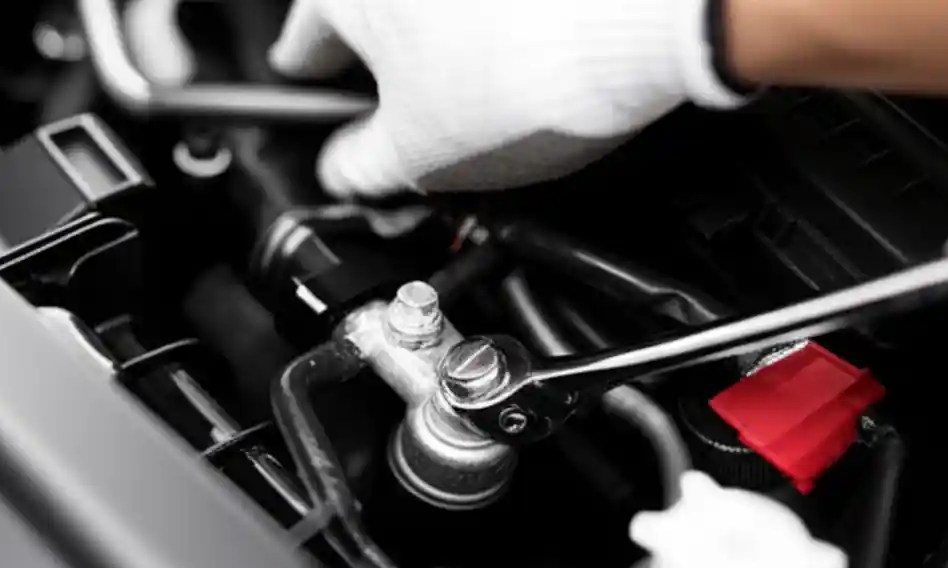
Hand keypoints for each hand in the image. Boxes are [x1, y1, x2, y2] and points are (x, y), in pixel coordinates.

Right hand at [269, 0, 745, 197]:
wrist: (644, 20)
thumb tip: (346, 172)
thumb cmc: (532, 72)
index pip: (303, 49)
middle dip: (389, 79)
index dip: (308, 92)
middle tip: (414, 132)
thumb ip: (362, 167)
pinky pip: (498, 7)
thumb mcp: (420, 157)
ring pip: (439, 12)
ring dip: (449, 52)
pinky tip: (534, 70)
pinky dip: (505, 30)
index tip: (312, 101)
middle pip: (375, 25)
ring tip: (491, 107)